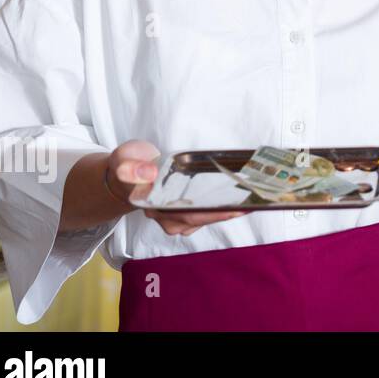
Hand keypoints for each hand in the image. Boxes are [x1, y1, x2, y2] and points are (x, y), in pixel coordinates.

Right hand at [108, 140, 245, 236]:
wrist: (127, 170)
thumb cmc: (129, 163)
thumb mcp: (125, 158)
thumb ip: (130, 166)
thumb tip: (148, 174)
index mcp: (152, 204)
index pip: (186, 213)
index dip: (211, 212)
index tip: (234, 208)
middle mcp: (163, 216)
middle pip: (200, 218)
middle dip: (227, 212)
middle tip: (253, 203)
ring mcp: (173, 218)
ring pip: (204, 219)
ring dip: (227, 212)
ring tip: (252, 202)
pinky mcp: (182, 214)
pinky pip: (205, 214)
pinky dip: (221, 208)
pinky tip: (238, 200)